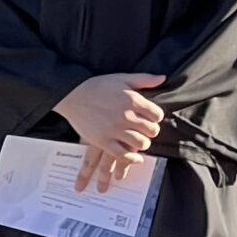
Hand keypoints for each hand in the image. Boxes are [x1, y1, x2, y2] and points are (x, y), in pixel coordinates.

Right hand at [53, 72, 164, 191]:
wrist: (73, 95)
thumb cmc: (98, 86)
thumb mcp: (122, 78)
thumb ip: (144, 79)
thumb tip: (163, 78)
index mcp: (132, 100)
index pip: (157, 115)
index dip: (156, 117)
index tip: (151, 118)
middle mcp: (126, 115)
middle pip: (151, 130)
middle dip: (151, 131)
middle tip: (146, 130)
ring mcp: (114, 130)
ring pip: (141, 143)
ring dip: (143, 143)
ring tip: (140, 140)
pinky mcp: (103, 141)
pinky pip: (124, 155)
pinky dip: (133, 159)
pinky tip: (136, 158)